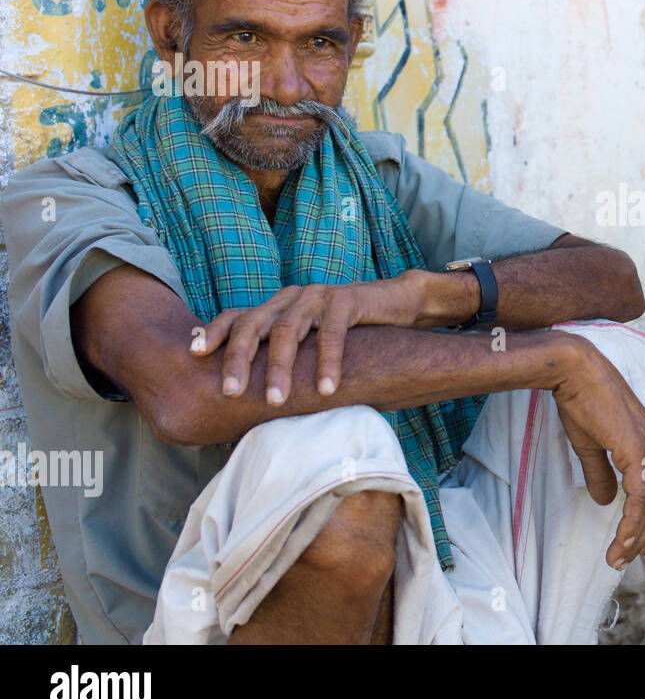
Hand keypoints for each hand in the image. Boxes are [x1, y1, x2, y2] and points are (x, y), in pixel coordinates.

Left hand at [192, 270, 446, 402]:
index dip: (214, 332)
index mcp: (277, 306)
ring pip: (288, 329)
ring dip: (279, 367)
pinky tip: (327, 389)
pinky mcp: (347, 300)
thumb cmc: (350, 334)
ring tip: (275, 400)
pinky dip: (327, 363)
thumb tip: (251, 402)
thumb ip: (284, 358)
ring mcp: (318, 296)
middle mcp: (292, 297)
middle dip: (238, 359)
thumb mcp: (310, 343)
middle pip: (254, 324)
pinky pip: (333, 333)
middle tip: (229, 392)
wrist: (396, 305)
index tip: (194, 355)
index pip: (237, 316)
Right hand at [546, 332, 644, 568]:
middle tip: (624, 560)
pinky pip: (640, 497)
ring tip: (618, 558)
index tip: (632, 545)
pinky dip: (632, 523)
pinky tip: (621, 540)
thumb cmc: (581, 400)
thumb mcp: (590, 445)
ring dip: (636, 536)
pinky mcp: (637, 450)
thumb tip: (605, 501)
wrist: (575, 371)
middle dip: (642, 536)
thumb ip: (601, 474)